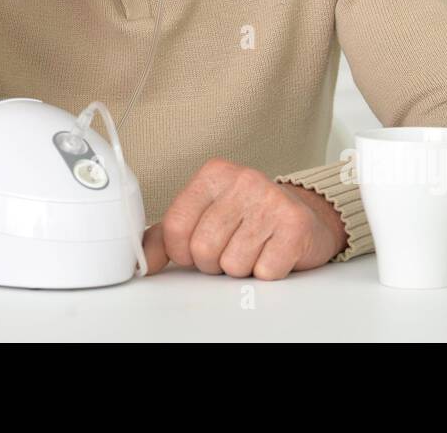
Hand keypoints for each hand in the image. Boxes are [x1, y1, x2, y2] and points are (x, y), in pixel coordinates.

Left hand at [142, 157, 348, 279]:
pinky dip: (266, 272)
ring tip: (253, 248)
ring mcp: (270, 200)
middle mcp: (243, 180)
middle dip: (213, 262)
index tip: (195, 249)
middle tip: (231, 248)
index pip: (175, 227)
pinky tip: (272, 252)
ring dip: (241, 268)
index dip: (182, 251)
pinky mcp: (295, 225)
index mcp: (213, 174)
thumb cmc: (248, 218)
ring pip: (232, 264)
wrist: (305, 217)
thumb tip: (141, 263)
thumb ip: (166, 236)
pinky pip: (264, 272)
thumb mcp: (203, 216)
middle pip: (203, 248)